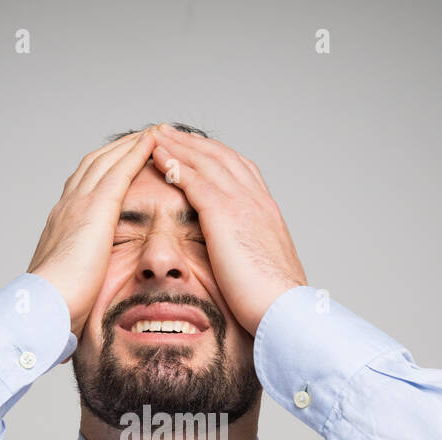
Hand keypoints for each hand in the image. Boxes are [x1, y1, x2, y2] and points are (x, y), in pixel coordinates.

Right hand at [28, 127, 157, 336]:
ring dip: (130, 143)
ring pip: (107, 159)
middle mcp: (68, 205)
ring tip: (153, 133)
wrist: (47, 301)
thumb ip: (80, 273)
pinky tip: (152, 143)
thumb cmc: (59, 302)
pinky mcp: (97, 207)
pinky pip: (120, 170)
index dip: (103, 169)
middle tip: (141, 137)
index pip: (84, 185)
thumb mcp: (71, 280)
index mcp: (62, 222)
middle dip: (118, 148)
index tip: (119, 160)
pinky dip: (136, 153)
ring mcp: (80, 203)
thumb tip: (87, 284)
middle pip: (95, 163)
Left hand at [151, 124, 305, 335]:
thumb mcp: (262, 268)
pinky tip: (158, 156)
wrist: (284, 306)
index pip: (240, 170)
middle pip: (222, 157)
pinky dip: (175, 163)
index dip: (216, 156)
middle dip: (195, 142)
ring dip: (180, 145)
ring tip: (157, 135)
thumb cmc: (274, 300)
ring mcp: (242, 202)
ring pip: (206, 161)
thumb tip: (241, 263)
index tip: (198, 149)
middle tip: (171, 131)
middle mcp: (256, 199)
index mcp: (266, 211)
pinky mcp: (224, 213)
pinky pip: (194, 179)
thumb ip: (249, 255)